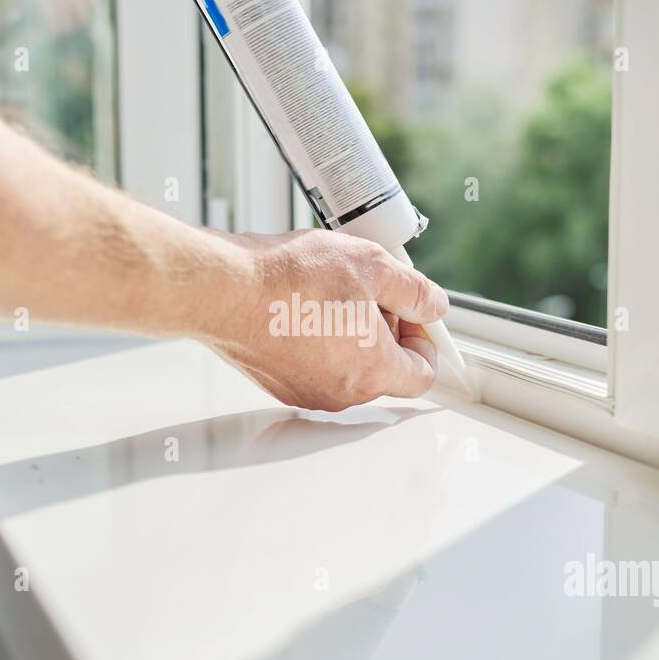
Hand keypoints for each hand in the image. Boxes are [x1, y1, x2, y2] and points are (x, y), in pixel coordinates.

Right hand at [209, 230, 448, 411]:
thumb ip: (414, 291)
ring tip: (328, 293)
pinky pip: (315, 366)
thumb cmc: (292, 279)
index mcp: (374, 371)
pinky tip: (301, 306)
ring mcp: (308, 393)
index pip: (423, 373)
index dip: (423, 337)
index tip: (409, 309)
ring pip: (348, 367)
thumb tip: (433, 305)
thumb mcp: (372, 266)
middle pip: (384, 369)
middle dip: (384, 330)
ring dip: (349, 333)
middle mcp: (343, 394)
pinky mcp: (279, 385)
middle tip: (364, 290)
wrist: (225, 290)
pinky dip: (317, 340)